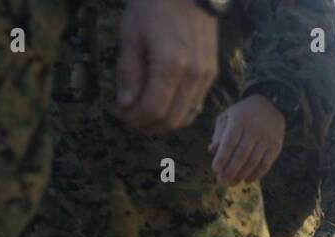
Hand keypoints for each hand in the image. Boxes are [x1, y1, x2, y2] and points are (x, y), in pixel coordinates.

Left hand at [116, 0, 218, 134]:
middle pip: (171, 119)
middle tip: (132, 121)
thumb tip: (126, 105)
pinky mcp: (211, 74)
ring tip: (146, 116)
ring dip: (164, 123)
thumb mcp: (131, 35)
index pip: (153, 109)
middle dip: (149, 126)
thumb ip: (129, 73)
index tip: (122, 116)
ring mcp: (206, 77)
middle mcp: (193, 77)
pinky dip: (178, 112)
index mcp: (170, 65)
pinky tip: (164, 105)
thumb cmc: (154, 7)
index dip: (136, 119)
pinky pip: (196, 104)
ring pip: (186, 116)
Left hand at [209, 94, 285, 185]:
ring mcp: (267, 138)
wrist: (272, 104)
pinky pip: (266, 164)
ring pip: (253, 162)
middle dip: (230, 171)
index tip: (215, 170)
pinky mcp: (276, 146)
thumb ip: (219, 132)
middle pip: (241, 155)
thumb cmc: (244, 113)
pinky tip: (247, 180)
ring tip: (232, 184)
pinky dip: (256, 174)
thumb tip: (211, 151)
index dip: (222, 157)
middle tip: (222, 182)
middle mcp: (254, 129)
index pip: (229, 142)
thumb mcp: (228, 116)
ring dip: (242, 175)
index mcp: (239, 120)